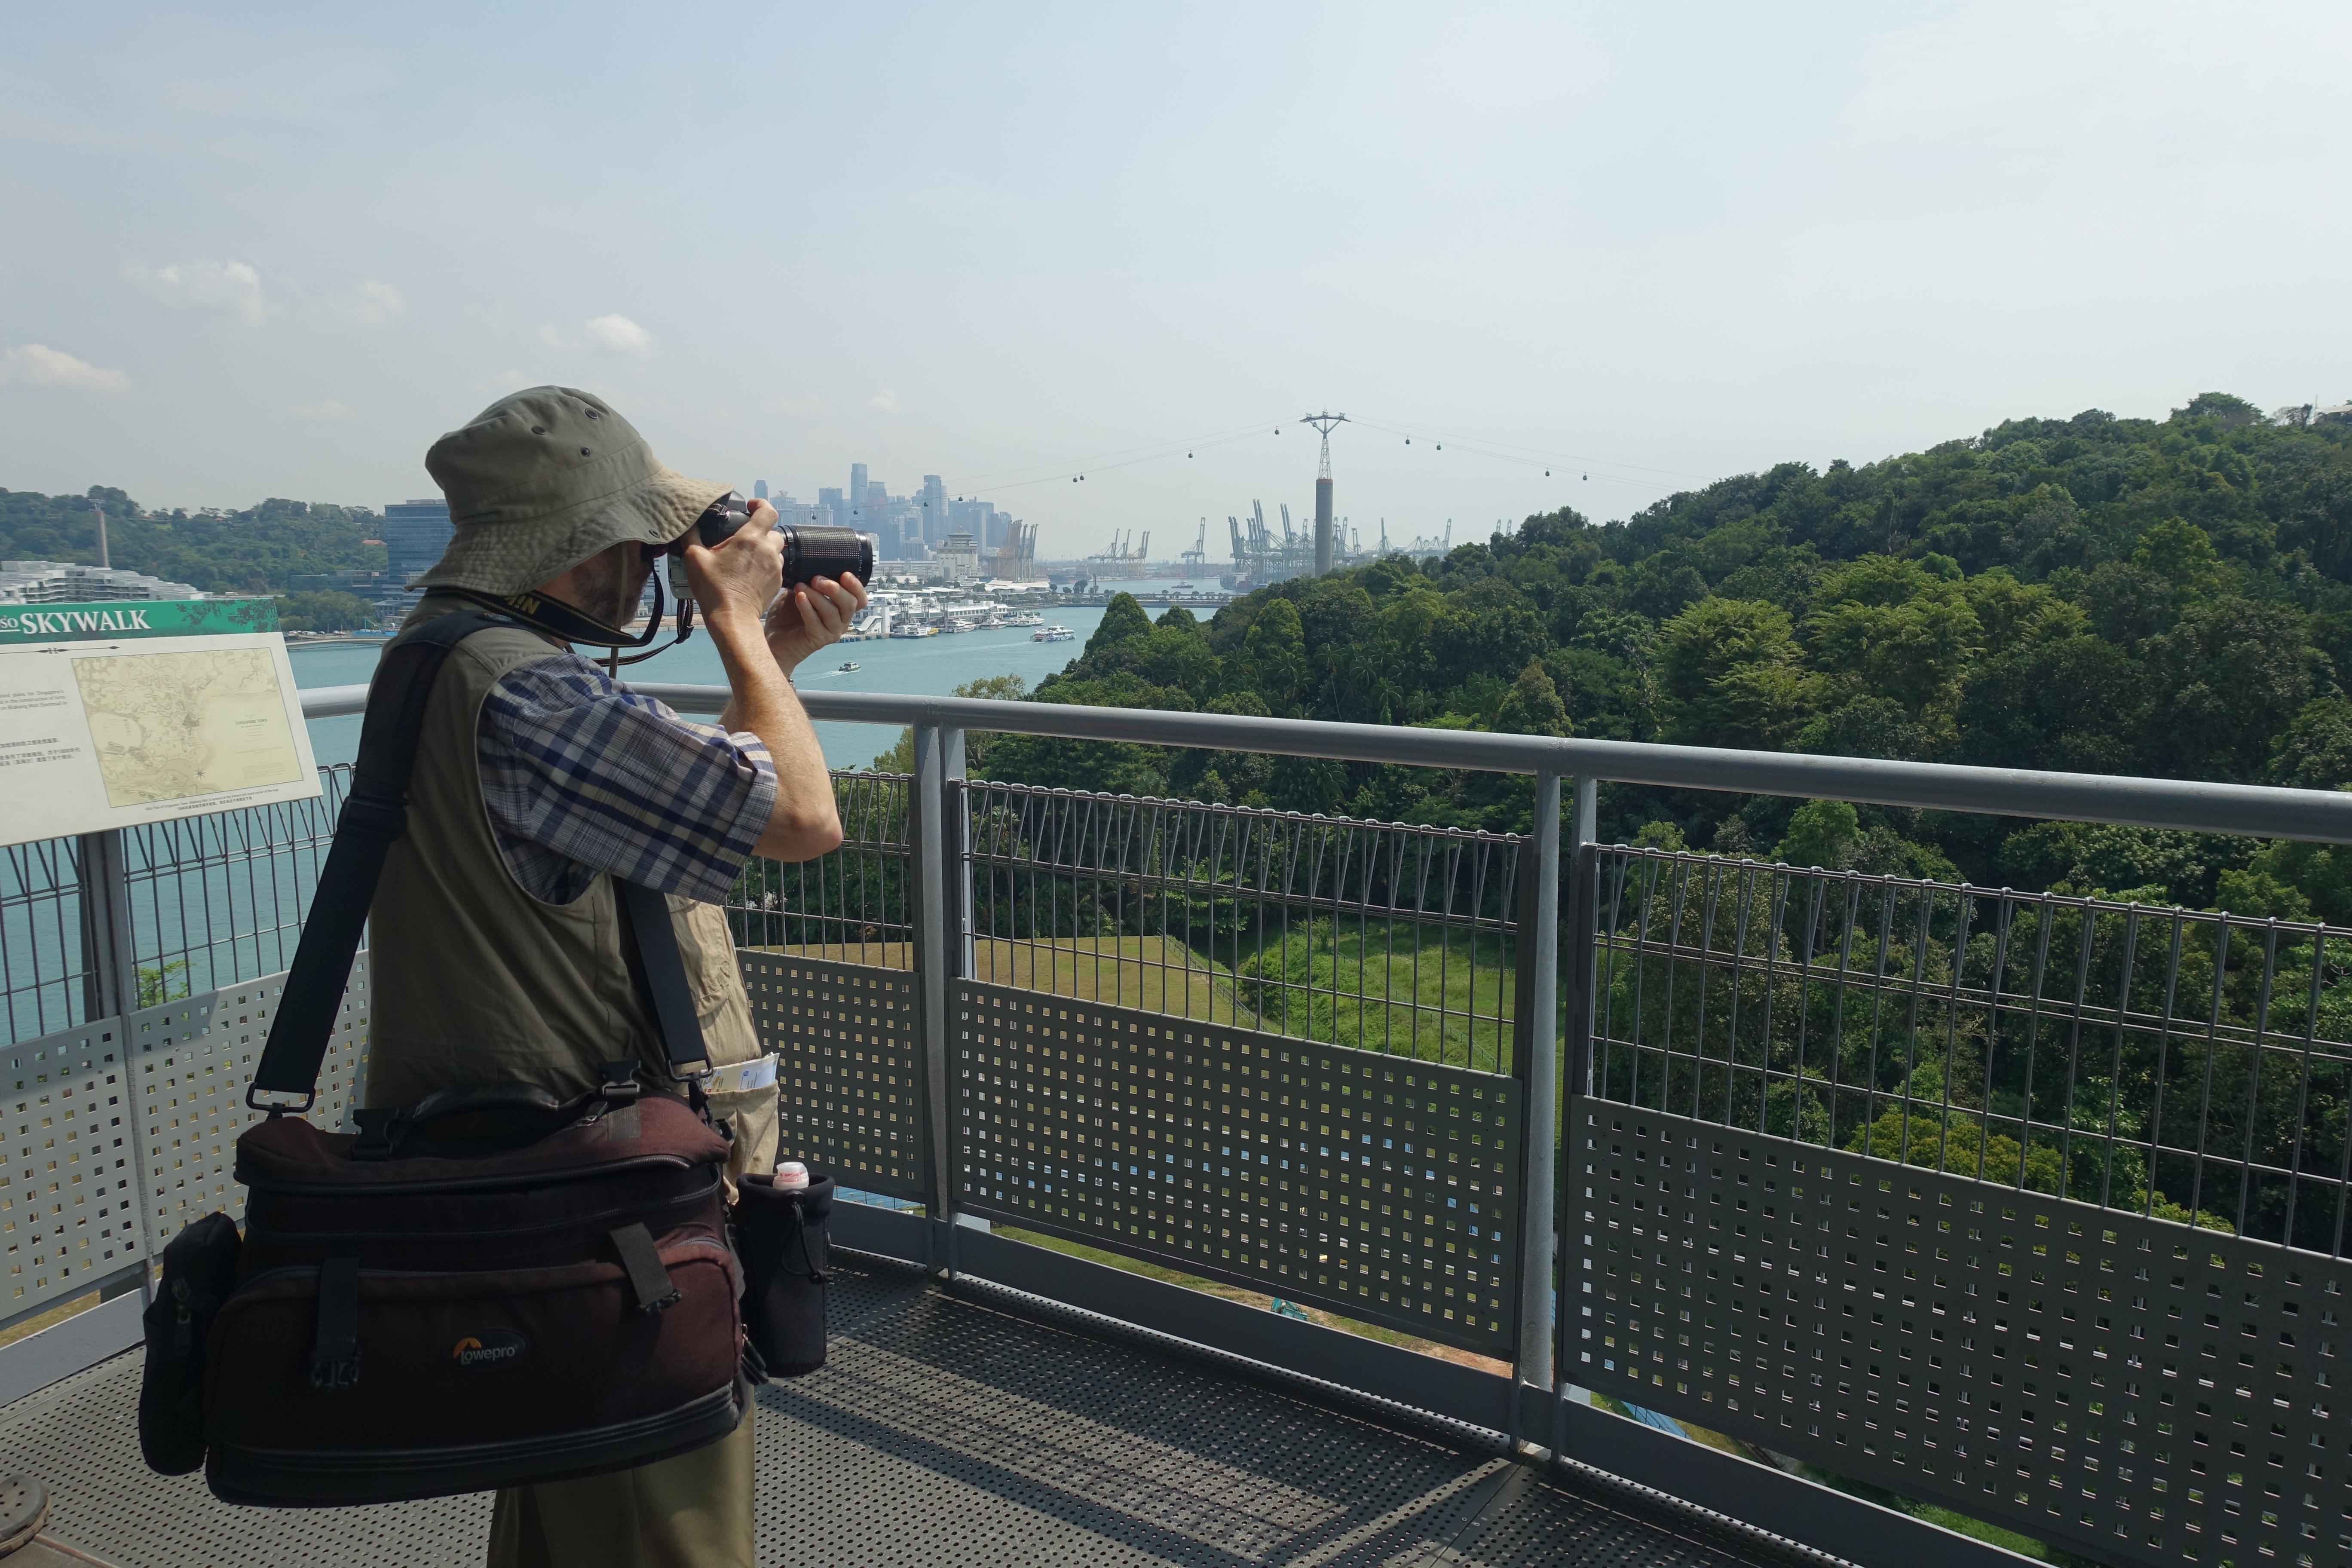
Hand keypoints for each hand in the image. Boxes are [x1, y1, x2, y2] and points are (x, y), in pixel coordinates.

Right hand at [680, 499, 784, 630]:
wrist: (732, 617)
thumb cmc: (715, 589)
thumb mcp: (694, 558)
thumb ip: (691, 535)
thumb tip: (687, 523)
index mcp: (750, 539)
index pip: (767, 510)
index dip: (760, 504)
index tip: (751, 506)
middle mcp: (768, 550)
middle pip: (773, 530)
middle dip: (761, 530)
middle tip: (744, 536)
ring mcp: (775, 567)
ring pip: (777, 549)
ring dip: (765, 548)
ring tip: (747, 556)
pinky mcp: (777, 582)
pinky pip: (776, 566)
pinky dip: (766, 565)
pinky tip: (750, 572)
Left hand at [764, 571, 867, 672]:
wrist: (773, 638)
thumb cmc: (787, 614)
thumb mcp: (801, 590)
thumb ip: (809, 579)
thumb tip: (808, 558)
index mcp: (841, 609)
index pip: (860, 599)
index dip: (856, 586)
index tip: (844, 574)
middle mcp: (840, 622)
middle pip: (850, 604)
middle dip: (835, 589)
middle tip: (816, 579)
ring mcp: (830, 632)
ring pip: (833, 613)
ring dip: (817, 596)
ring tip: (801, 586)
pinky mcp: (817, 640)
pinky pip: (816, 622)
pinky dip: (807, 608)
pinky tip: (799, 596)